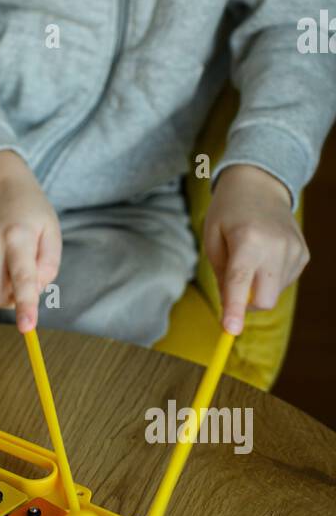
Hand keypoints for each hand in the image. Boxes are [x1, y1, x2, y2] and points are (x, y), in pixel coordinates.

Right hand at [0, 151, 61, 331]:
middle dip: (14, 299)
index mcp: (18, 236)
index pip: (22, 278)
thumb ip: (49, 266)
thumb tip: (32, 294)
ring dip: (5, 281)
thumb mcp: (51, 231)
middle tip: (26, 277)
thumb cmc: (30, 210)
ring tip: (10, 251)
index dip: (26, 305)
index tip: (27, 328)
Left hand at [203, 163, 308, 334]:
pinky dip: (270, 278)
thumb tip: (232, 310)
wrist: (260, 185)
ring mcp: (295, 251)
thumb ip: (222, 277)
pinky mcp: (303, 255)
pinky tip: (264, 255)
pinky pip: (283, 283)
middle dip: (247, 303)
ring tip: (250, 257)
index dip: (235, 309)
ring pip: (274, 294)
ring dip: (258, 288)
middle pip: (264, 300)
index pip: (241, 282)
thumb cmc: (228, 212)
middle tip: (233, 285)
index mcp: (248, 240)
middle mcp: (276, 246)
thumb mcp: (213, 240)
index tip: (230, 330)